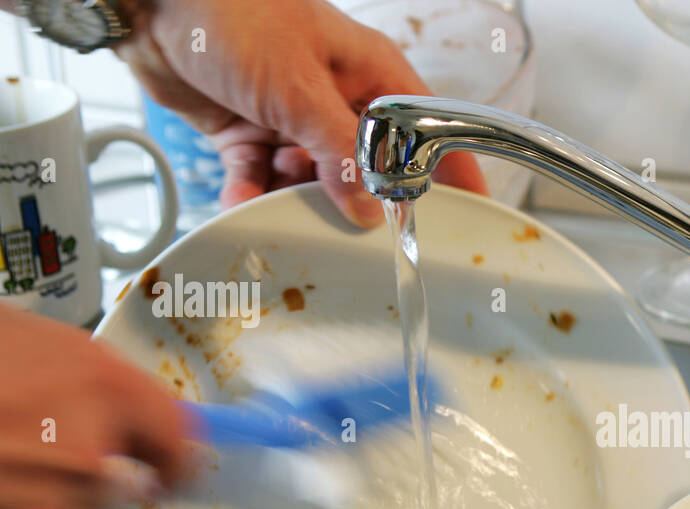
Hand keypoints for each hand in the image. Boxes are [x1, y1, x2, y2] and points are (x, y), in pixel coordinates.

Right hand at [0, 306, 190, 508]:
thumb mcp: (54, 350)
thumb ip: (114, 394)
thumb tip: (154, 430)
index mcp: (109, 391)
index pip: (181, 446)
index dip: (177, 460)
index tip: (172, 470)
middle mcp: (89, 453)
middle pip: (125, 492)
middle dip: (96, 475)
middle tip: (41, 443)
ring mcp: (46, 506)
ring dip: (44, 497)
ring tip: (1, 454)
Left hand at [116, 0, 486, 226]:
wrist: (149, 0)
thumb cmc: (231, 12)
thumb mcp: (299, 89)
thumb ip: (339, 153)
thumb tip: (368, 208)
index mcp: (366, 72)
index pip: (424, 126)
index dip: (448, 169)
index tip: (466, 211)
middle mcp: (334, 95)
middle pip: (366, 165)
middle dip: (357, 198)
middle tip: (355, 230)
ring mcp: (291, 115)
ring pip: (312, 179)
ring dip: (296, 198)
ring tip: (285, 205)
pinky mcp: (248, 130)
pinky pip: (260, 177)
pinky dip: (252, 192)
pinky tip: (243, 200)